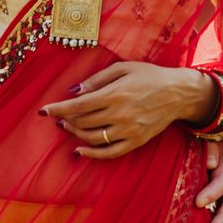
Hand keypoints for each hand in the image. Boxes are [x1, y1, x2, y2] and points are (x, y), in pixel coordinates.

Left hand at [41, 61, 216, 159]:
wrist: (179, 93)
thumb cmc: (149, 76)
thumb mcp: (123, 68)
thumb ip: (97, 79)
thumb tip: (74, 91)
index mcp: (115, 94)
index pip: (78, 106)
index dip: (58, 109)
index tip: (44, 111)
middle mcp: (120, 114)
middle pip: (83, 122)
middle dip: (65, 120)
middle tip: (57, 116)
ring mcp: (129, 131)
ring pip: (93, 138)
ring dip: (75, 134)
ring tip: (67, 126)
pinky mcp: (136, 141)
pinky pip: (110, 153)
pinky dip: (92, 154)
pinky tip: (79, 151)